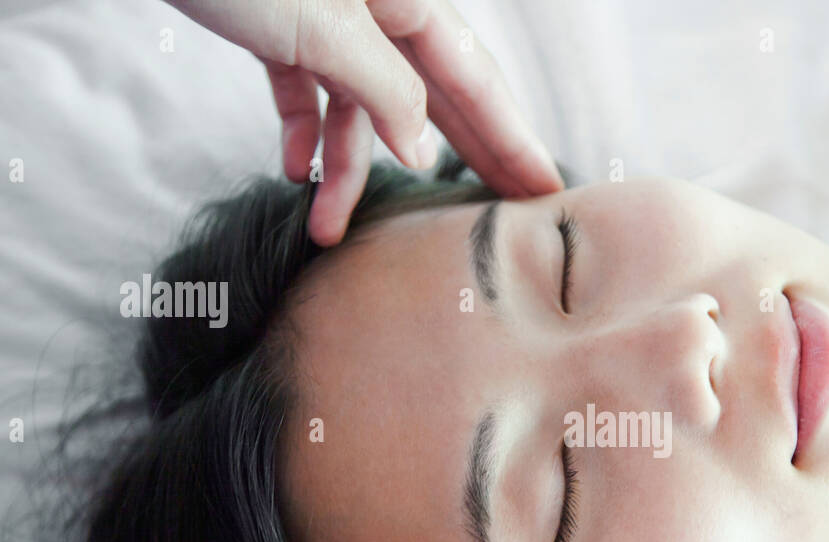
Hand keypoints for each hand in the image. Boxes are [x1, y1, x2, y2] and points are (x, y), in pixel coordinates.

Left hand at [166, 0, 565, 244]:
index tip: (546, 191)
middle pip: (436, 100)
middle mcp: (380, 10)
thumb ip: (383, 91)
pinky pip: (308, 94)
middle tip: (501, 222)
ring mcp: (331, 20)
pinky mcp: (282, 29)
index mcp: (409, 0)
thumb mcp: (325, 26)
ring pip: (359, 110)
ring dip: (345, 172)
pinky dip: (302, 134)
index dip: (513, 141)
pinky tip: (293, 171)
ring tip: (331, 231)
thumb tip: (424, 150)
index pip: (477, 84)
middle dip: (464, 164)